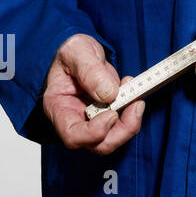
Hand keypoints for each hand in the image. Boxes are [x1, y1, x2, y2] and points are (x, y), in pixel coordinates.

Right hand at [42, 34, 143, 153]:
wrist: (80, 51)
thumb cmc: (72, 52)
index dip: (95, 132)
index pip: (73, 135)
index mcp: (59, 107)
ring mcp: (93, 119)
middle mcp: (75, 119)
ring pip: (114, 137)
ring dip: (131, 120)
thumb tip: (108, 93)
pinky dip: (133, 110)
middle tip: (136, 105)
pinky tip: (133, 88)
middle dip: (122, 131)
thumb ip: (90, 71)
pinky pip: (124, 122)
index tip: (112, 114)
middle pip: (99, 144)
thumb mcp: (77, 52)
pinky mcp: (109, 114)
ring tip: (135, 91)